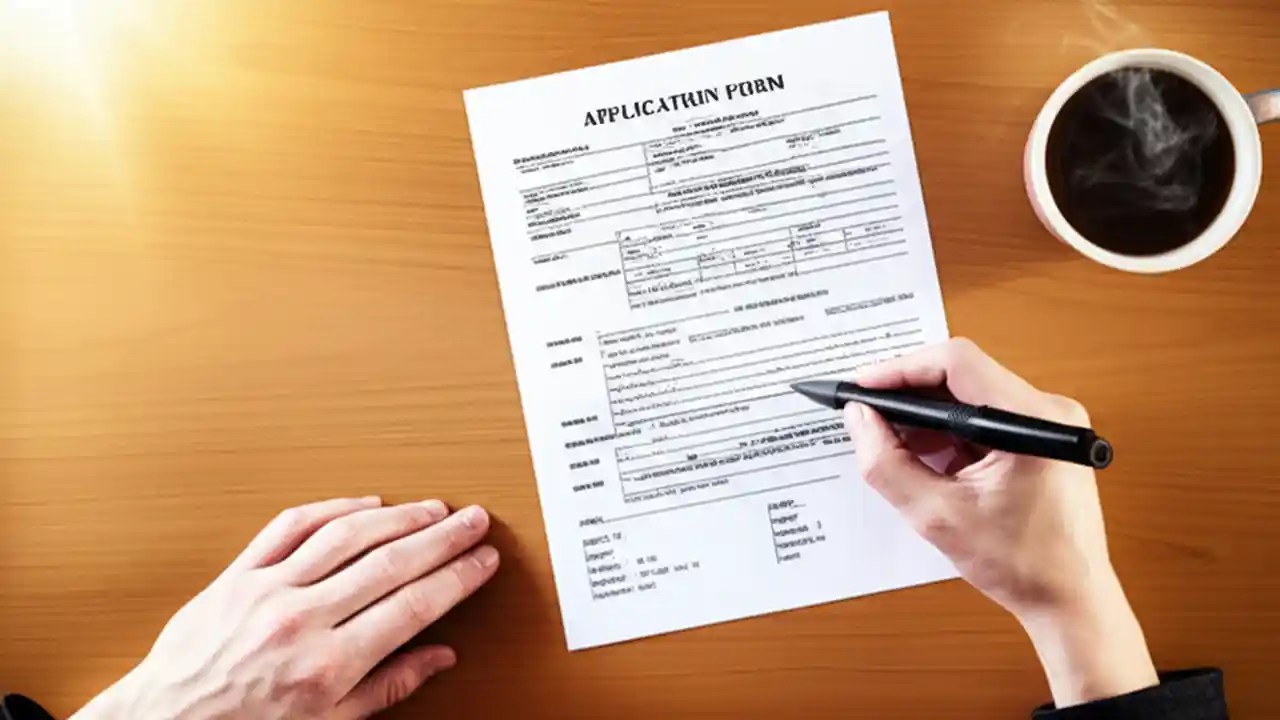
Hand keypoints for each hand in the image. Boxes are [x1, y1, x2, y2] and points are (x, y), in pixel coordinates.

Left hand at [72, 497, 499, 719]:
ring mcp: (266, 591)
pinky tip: (365, 503)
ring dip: (398, 516)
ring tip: (432, 508)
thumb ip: (387, 687)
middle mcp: (300, 621)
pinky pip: (290, 526)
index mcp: (327, 666)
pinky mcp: (237, 574)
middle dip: (442, 538)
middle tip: (474, 521)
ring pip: (346, 535)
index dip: (457, 577)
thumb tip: (439, 657)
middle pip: (390, 563)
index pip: (413, 606)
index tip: (482, 560)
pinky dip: (333, 508)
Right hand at [845, 338, 1156, 707]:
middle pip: (962, 377)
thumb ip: (887, 464)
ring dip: (927, 419)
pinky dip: (949, 435)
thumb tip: (858, 418)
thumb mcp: (936, 515)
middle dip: (909, 397)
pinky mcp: (1042, 439)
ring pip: (969, 398)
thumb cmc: (1021, 565)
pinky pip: (984, 420)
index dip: (901, 370)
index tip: (862, 388)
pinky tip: (925, 461)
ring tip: (892, 448)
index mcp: (1032, 420)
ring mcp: (1049, 423)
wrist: (1071, 601)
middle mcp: (1048, 410)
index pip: (956, 363)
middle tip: (867, 418)